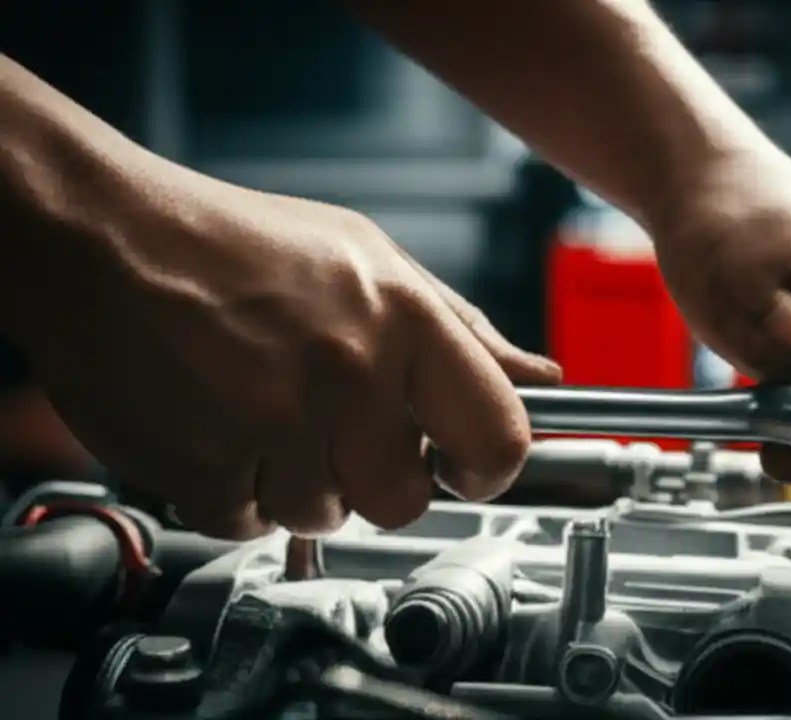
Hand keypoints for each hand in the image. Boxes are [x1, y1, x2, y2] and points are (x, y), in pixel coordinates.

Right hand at [11, 161, 559, 538]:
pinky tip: (224, 429)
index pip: (499, 437)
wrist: (106, 238)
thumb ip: (463, 332)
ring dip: (300, 481)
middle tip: (339, 429)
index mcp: (403, 319)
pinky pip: (250, 524)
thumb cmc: (238, 245)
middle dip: (378, 478)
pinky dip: (239, 492)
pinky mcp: (203, 466)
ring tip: (266, 410)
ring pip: (324, 515)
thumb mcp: (370, 261)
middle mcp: (347, 374)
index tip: (464, 466)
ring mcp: (273, 423)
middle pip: (406, 498)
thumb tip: (539, 380)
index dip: (488, 467)